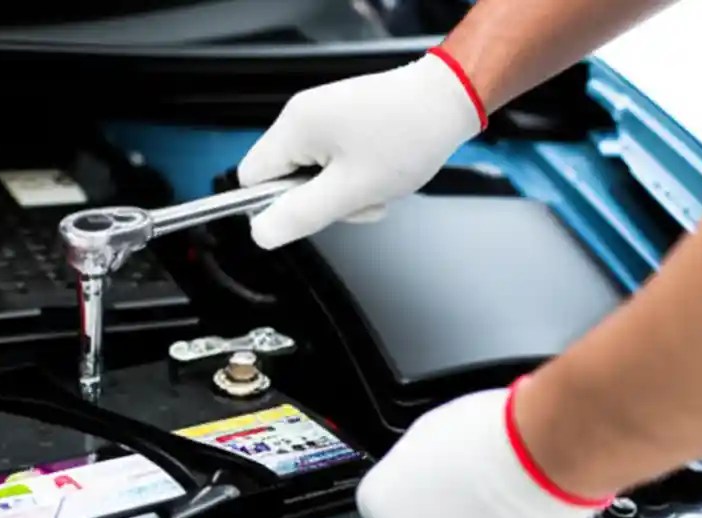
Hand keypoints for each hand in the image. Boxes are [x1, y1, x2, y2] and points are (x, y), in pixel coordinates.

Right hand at [236, 49, 485, 249]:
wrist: (451, 98)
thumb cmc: (408, 137)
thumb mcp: (351, 190)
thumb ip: (300, 214)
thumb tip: (260, 233)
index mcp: (294, 127)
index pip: (250, 178)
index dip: (273, 204)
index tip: (311, 210)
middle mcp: (302, 116)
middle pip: (283, 178)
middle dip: (319, 199)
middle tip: (356, 196)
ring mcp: (323, 115)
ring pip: (312, 174)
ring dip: (342, 191)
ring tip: (376, 183)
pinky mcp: (343, 119)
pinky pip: (333, 161)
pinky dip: (354, 176)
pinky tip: (380, 172)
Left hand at [355, 381, 611, 517]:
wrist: (538, 460)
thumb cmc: (486, 437)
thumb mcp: (427, 434)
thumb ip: (410, 464)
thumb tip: (418, 471)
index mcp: (378, 504)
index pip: (383, 505)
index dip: (412, 492)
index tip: (430, 484)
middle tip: (467, 495)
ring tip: (494, 508)